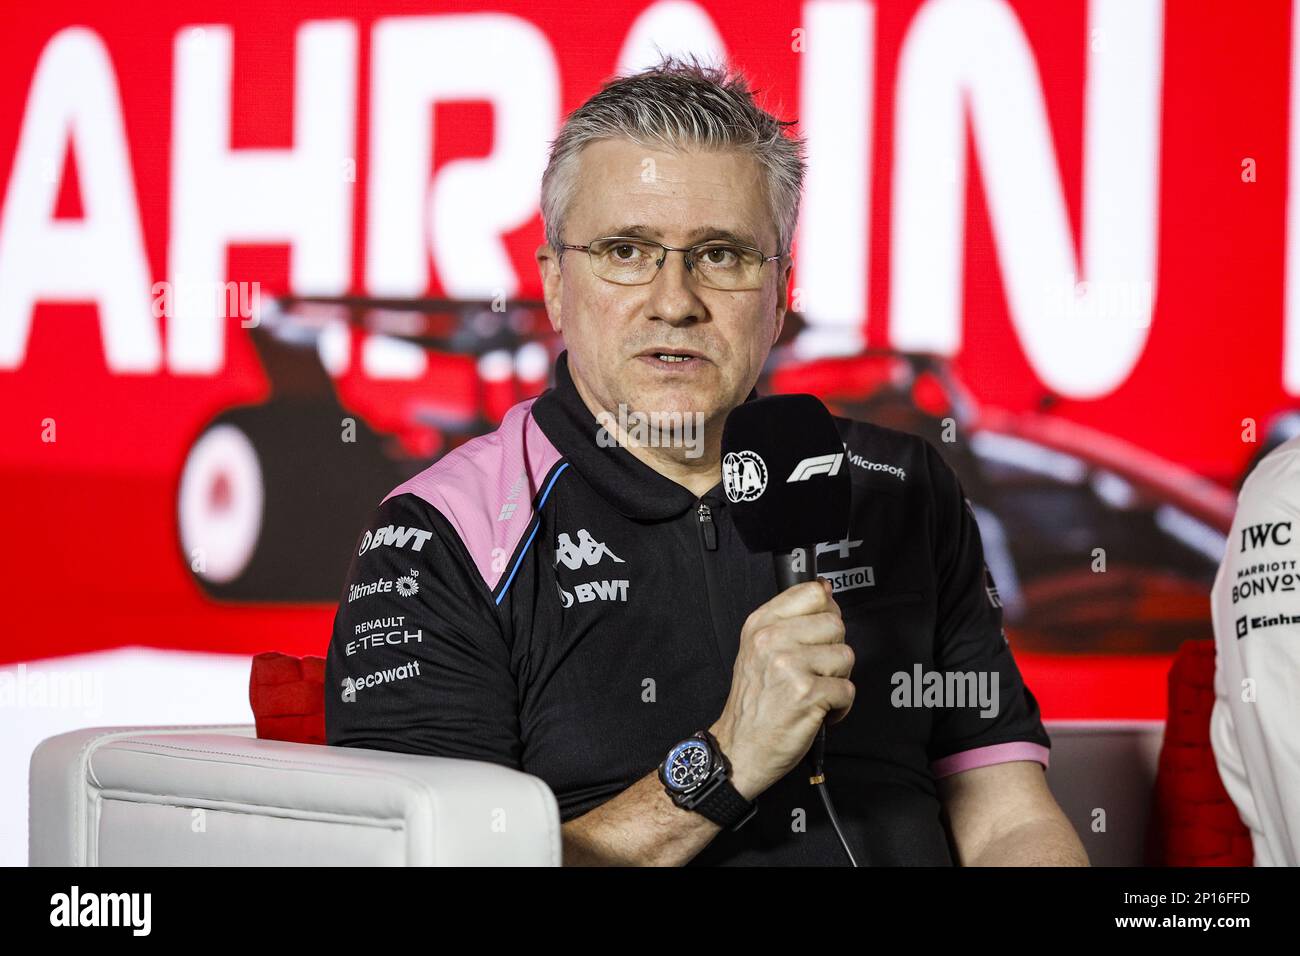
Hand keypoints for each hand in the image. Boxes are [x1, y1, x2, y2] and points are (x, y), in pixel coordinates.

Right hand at [710, 578, 854, 800]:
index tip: (819, 633)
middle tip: (813, 671)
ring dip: (837, 680)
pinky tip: (817, 710)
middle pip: (835, 624)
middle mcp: (772, 640)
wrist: (738, 748)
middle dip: (832, 651)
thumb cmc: (753, 702)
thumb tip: (825, 590)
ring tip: (813, 691)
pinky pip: (847, 690)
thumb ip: (790, 619)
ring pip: (845, 656)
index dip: (825, 613)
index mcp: (761, 624)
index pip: (813, 592)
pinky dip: (839, 707)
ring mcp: (789, 666)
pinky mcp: (807, 694)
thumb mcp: (757, 649)